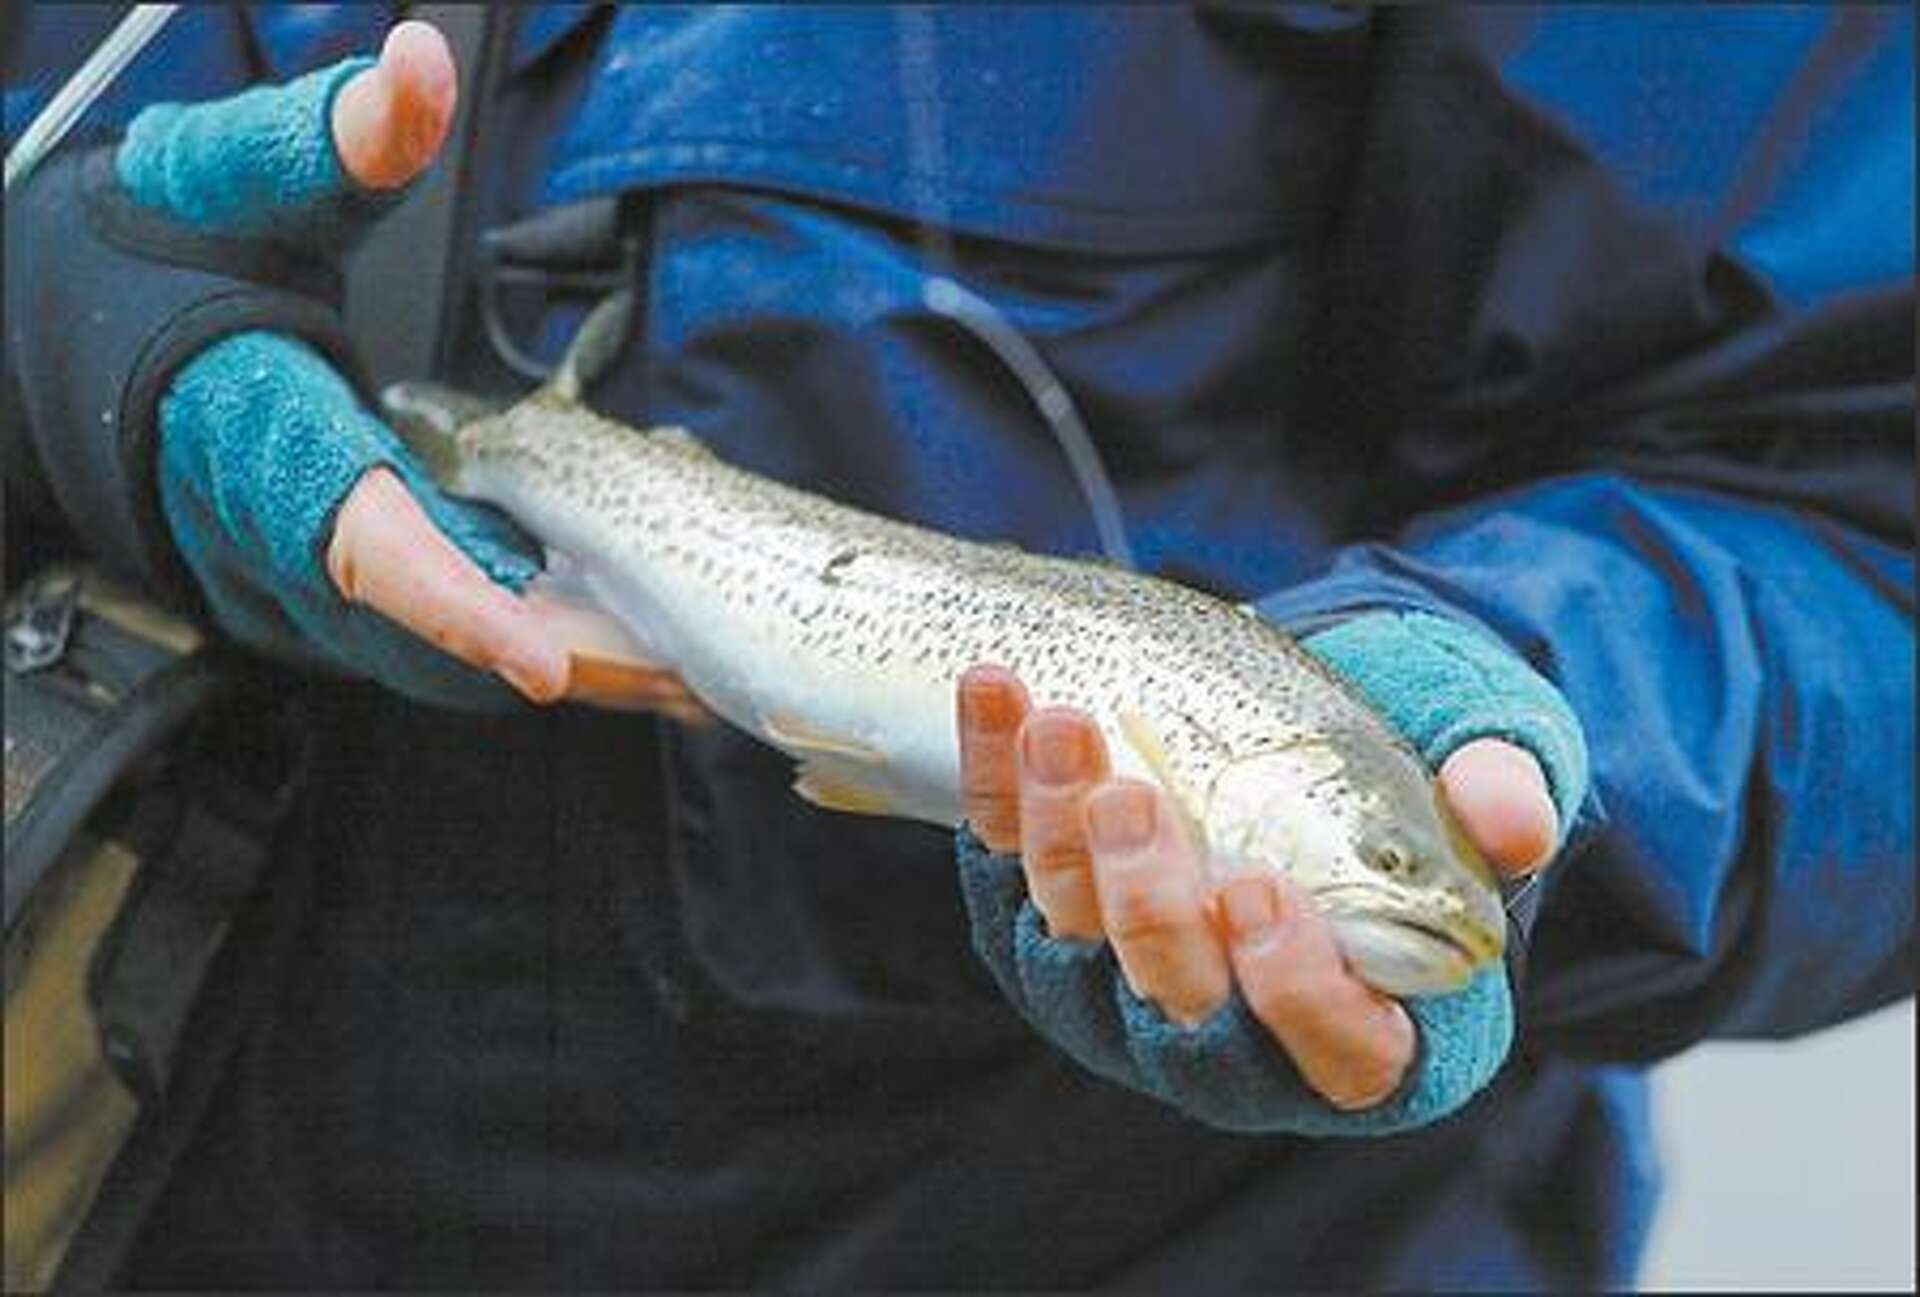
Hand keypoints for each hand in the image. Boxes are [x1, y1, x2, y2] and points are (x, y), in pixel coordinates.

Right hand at [126, 23, 708, 717]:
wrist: (84, 331)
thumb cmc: (163, 261)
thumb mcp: (237, 181)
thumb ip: (333, 140)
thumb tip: (416, 73)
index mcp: (257, 437)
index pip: (365, 544)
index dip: (455, 610)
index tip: (548, 662)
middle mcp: (271, 533)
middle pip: (422, 630)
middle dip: (549, 654)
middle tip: (678, 667)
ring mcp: (291, 578)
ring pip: (429, 652)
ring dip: (548, 659)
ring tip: (670, 666)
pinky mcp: (322, 595)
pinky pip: (426, 639)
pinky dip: (515, 640)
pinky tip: (607, 631)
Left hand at [957, 665, 1554, 1109]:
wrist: (1311, 750)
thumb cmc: (1414, 799)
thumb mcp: (1484, 781)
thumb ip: (1504, 794)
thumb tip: (1513, 822)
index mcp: (1364, 1032)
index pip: (1335, 1052)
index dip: (1296, 990)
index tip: (1262, 893)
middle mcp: (1232, 1035)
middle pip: (1175, 1003)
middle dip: (1145, 903)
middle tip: (1133, 796)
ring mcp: (1125, 988)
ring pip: (1071, 940)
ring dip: (1054, 832)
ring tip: (1061, 726)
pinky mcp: (1048, 920)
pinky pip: (1004, 865)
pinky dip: (995, 783)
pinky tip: (997, 695)